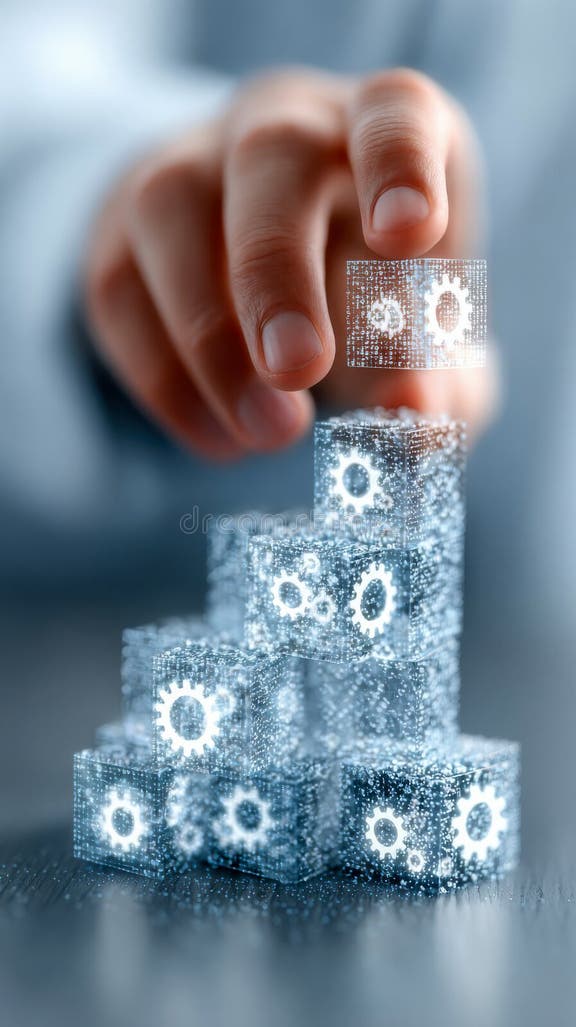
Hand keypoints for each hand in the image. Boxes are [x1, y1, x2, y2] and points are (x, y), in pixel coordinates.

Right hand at [85, 68, 496, 459]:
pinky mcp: (124, 230)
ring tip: (267, 434)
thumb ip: (439, 383)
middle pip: (269, 155)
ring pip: (168, 208)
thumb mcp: (427, 341)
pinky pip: (119, 288)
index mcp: (384, 133)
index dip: (400, 162)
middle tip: (298, 371)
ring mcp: (192, 166)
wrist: (270, 273)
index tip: (409, 235)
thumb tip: (411, 412)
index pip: (395, 110)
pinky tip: (222, 438)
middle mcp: (285, 127)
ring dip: (210, 336)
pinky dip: (167, 378)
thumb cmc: (375, 296)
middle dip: (277, 270)